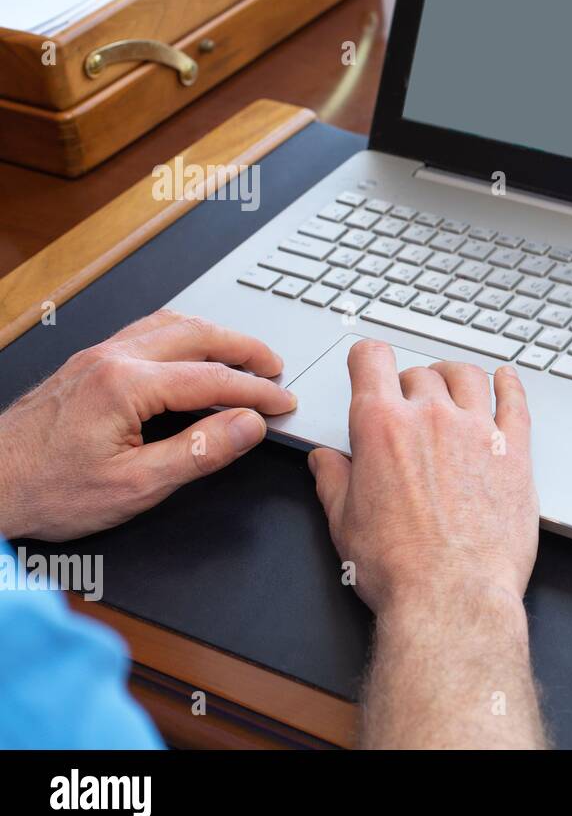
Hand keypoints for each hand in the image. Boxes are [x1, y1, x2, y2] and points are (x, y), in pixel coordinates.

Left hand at [0, 309, 295, 541]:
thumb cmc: (46, 490)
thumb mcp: (134, 486)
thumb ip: (199, 452)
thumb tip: (247, 426)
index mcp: (126, 386)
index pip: (213, 379)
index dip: (257, 391)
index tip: (283, 402)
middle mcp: (111, 359)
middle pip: (197, 335)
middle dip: (244, 348)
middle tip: (275, 367)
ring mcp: (96, 356)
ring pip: (170, 325)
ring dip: (215, 336)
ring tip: (243, 355)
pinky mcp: (86, 364)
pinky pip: (146, 332)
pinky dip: (183, 336)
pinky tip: (191, 352)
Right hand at [307, 340, 539, 615]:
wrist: (452, 597)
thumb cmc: (399, 569)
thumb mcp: (344, 524)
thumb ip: (333, 481)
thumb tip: (325, 461)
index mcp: (381, 428)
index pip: (372, 359)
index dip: (368, 359)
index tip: (371, 364)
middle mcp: (430, 418)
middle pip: (421, 373)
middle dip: (410, 386)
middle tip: (410, 407)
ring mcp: (477, 431)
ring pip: (468, 376)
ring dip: (456, 377)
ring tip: (454, 388)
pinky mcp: (514, 451)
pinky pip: (515, 401)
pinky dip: (510, 385)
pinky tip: (507, 381)